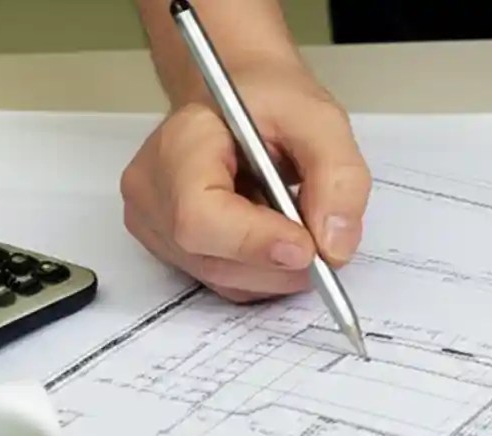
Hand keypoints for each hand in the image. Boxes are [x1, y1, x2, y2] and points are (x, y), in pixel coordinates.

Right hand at [120, 59, 371, 302]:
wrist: (240, 97)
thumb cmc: (268, 100)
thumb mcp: (319, 119)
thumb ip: (338, 177)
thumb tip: (335, 246)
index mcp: (179, 145)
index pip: (199, 216)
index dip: (255, 242)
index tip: (308, 248)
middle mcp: (153, 191)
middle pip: (212, 258)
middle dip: (279, 263)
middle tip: (324, 245)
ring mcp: (156, 225)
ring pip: (223, 279)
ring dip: (276, 270)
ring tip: (299, 227)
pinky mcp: (172, 249)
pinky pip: (226, 282)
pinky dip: (264, 272)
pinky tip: (277, 236)